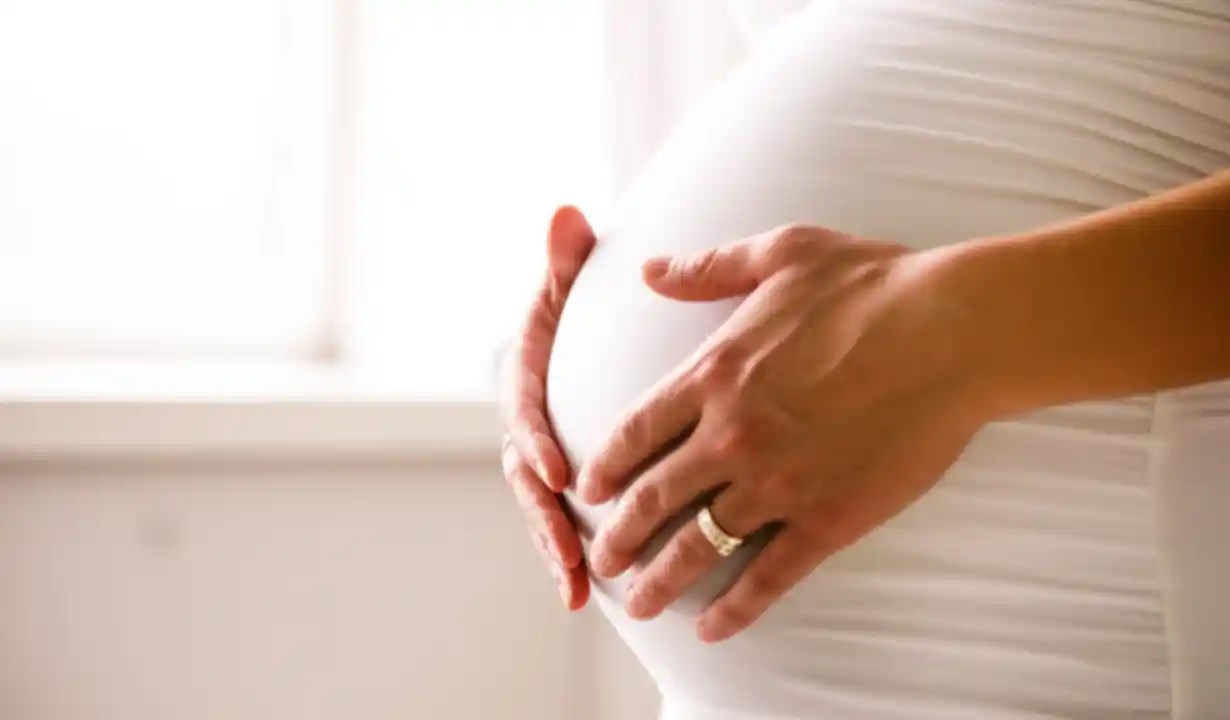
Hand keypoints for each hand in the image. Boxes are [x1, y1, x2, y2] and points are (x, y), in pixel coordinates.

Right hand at [499, 205, 596, 610]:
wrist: (598, 329)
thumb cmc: (587, 299)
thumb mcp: (575, 274)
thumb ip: (568, 256)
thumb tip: (567, 215)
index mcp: (528, 370)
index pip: (524, 405)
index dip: (534, 438)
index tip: (554, 469)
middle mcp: (529, 416)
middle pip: (525, 471)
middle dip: (543, 514)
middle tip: (565, 550)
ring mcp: (544, 449)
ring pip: (542, 505)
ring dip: (555, 546)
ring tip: (575, 588)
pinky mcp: (566, 475)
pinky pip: (563, 515)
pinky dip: (571, 552)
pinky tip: (586, 595)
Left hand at [578, 225, 992, 640]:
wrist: (952, 330)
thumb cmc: (872, 284)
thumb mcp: (780, 253)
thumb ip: (707, 268)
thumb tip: (649, 269)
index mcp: (713, 373)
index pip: (635, 433)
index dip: (606, 469)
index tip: (590, 494)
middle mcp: (732, 435)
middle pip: (653, 499)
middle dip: (619, 538)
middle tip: (602, 561)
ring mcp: (778, 482)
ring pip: (698, 546)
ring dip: (661, 580)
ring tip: (641, 605)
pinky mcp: (827, 518)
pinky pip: (768, 577)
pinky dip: (735, 609)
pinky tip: (713, 629)